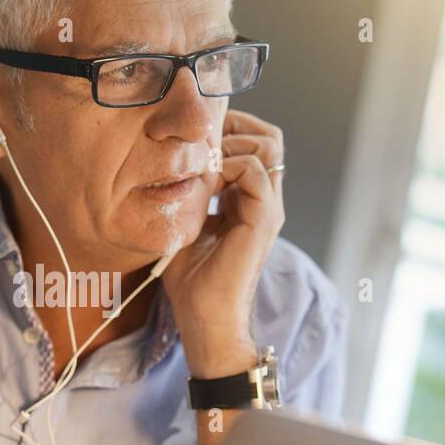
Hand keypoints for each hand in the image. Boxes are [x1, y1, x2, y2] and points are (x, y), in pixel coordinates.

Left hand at [160, 109, 285, 377]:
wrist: (204, 317)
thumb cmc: (192, 279)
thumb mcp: (184, 223)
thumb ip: (187, 191)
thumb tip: (175, 160)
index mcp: (248, 200)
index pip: (254, 143)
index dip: (228, 129)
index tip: (195, 136)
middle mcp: (264, 200)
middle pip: (269, 137)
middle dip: (234, 126)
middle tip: (200, 139)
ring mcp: (268, 208)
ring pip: (267, 145)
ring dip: (229, 144)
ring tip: (200, 162)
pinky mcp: (264, 218)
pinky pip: (254, 170)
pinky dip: (226, 166)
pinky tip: (202, 182)